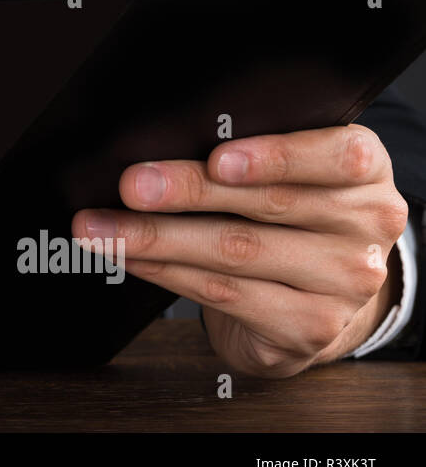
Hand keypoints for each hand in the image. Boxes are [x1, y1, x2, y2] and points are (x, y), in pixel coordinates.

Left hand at [72, 125, 408, 376]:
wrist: (317, 296)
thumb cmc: (291, 214)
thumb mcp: (291, 171)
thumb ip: (249, 151)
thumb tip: (164, 141)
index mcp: (364, 172)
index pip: (337, 156)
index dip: (277, 157)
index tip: (218, 159)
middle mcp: (365, 226)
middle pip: (269, 204)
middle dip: (187, 192)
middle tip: (132, 185)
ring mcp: (344, 283)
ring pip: (236, 252)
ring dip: (156, 237)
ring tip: (101, 227)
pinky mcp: (310, 326)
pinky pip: (223, 293)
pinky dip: (165, 271)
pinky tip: (130, 257)